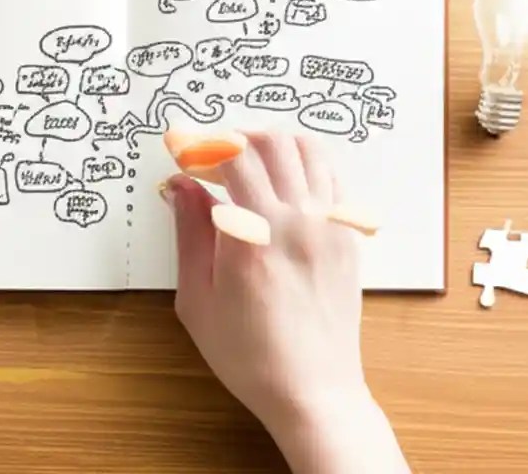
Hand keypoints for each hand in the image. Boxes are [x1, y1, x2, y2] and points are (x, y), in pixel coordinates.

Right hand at [163, 129, 408, 472]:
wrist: (312, 390)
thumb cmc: (249, 355)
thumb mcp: (198, 298)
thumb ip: (189, 233)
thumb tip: (180, 186)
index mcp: (254, 235)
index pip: (231, 157)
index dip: (200, 145)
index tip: (181, 151)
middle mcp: (298, 221)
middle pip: (271, 142)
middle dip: (234, 137)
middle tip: (210, 157)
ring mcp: (330, 226)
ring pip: (308, 150)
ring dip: (273, 144)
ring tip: (246, 162)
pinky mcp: (348, 237)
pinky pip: (331, 178)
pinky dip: (304, 165)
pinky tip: (282, 186)